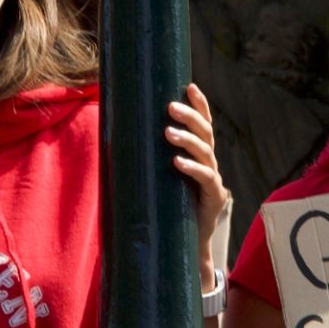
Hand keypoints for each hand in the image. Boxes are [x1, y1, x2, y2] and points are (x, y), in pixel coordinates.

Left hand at [167, 83, 229, 290]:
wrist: (184, 242)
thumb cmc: (167, 205)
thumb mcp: (158, 176)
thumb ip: (148, 157)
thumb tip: (114, 132)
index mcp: (199, 153)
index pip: (203, 122)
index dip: (199, 104)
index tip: (189, 85)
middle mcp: (209, 161)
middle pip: (205, 132)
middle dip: (190, 116)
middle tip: (170, 106)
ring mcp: (213, 178)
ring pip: (205, 151)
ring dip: (187, 139)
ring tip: (167, 132)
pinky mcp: (214, 196)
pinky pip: (205, 178)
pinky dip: (192, 168)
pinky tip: (176, 162)